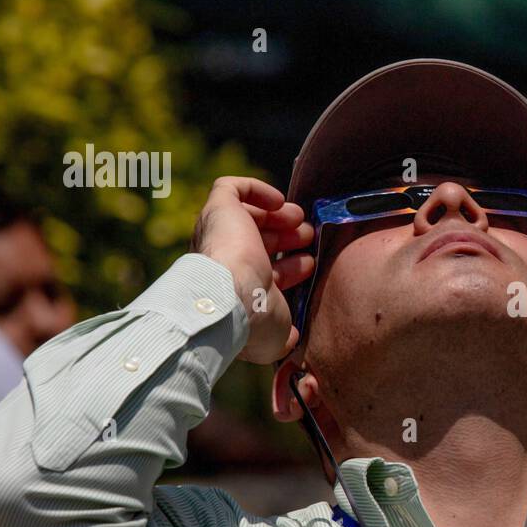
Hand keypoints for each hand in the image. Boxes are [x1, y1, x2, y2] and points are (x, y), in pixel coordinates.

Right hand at [190, 177, 314, 363]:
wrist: (228, 298)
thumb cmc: (251, 320)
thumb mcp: (275, 338)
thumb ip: (285, 336)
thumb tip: (293, 339)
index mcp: (235, 290)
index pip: (261, 273)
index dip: (288, 268)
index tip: (310, 264)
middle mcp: (223, 262)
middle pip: (257, 242)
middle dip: (287, 238)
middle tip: (309, 237)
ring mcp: (217, 234)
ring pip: (246, 216)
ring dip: (278, 215)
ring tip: (302, 220)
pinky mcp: (217, 210)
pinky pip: (230, 188)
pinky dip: (256, 189)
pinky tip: (279, 202)